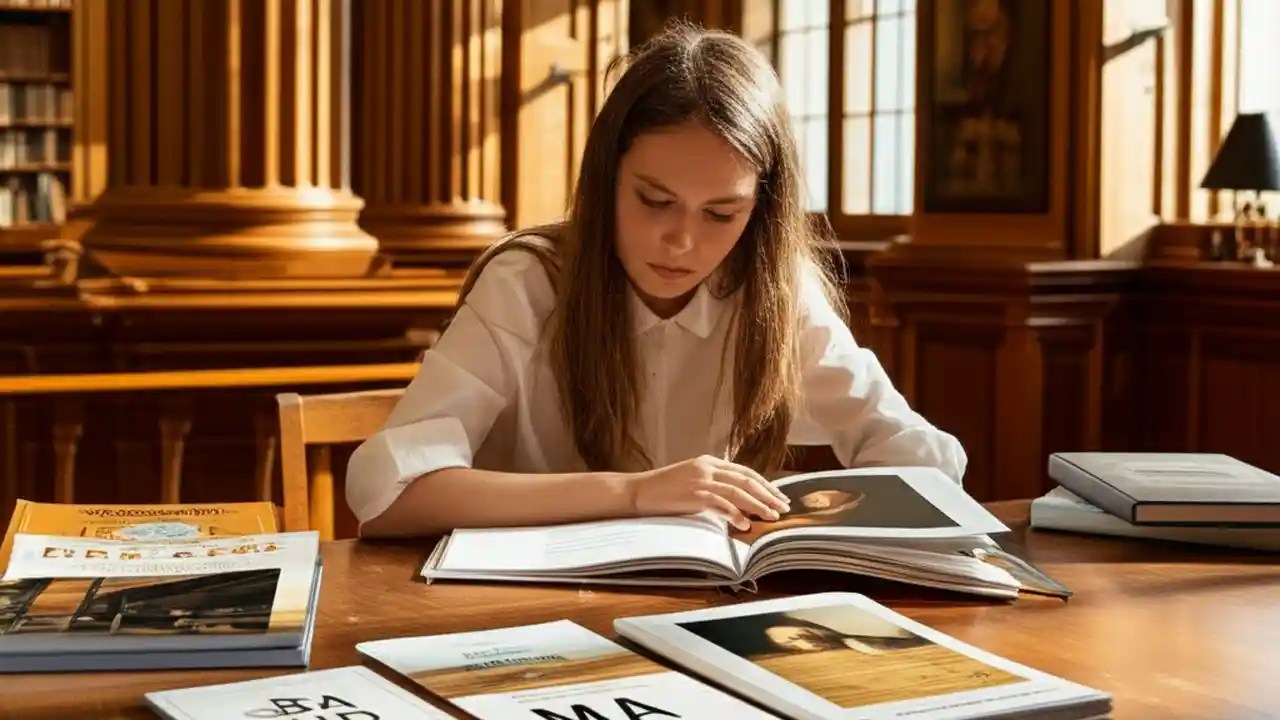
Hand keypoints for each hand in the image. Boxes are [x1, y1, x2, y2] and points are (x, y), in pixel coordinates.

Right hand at [625, 455, 790, 530]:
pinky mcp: (692, 494)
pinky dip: (735, 514)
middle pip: (746, 480)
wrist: (636, 492)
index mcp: (708, 462)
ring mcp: (700, 480)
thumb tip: (737, 500)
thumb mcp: (691, 481)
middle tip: (784, 507)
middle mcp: (707, 467)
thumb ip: (712, 484)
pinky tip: (745, 524)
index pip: (744, 472)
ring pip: (738, 491)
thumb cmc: (663, 491)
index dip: (764, 484)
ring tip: (772, 517)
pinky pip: (720, 504)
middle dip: (768, 494)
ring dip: (758, 505)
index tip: (779, 497)